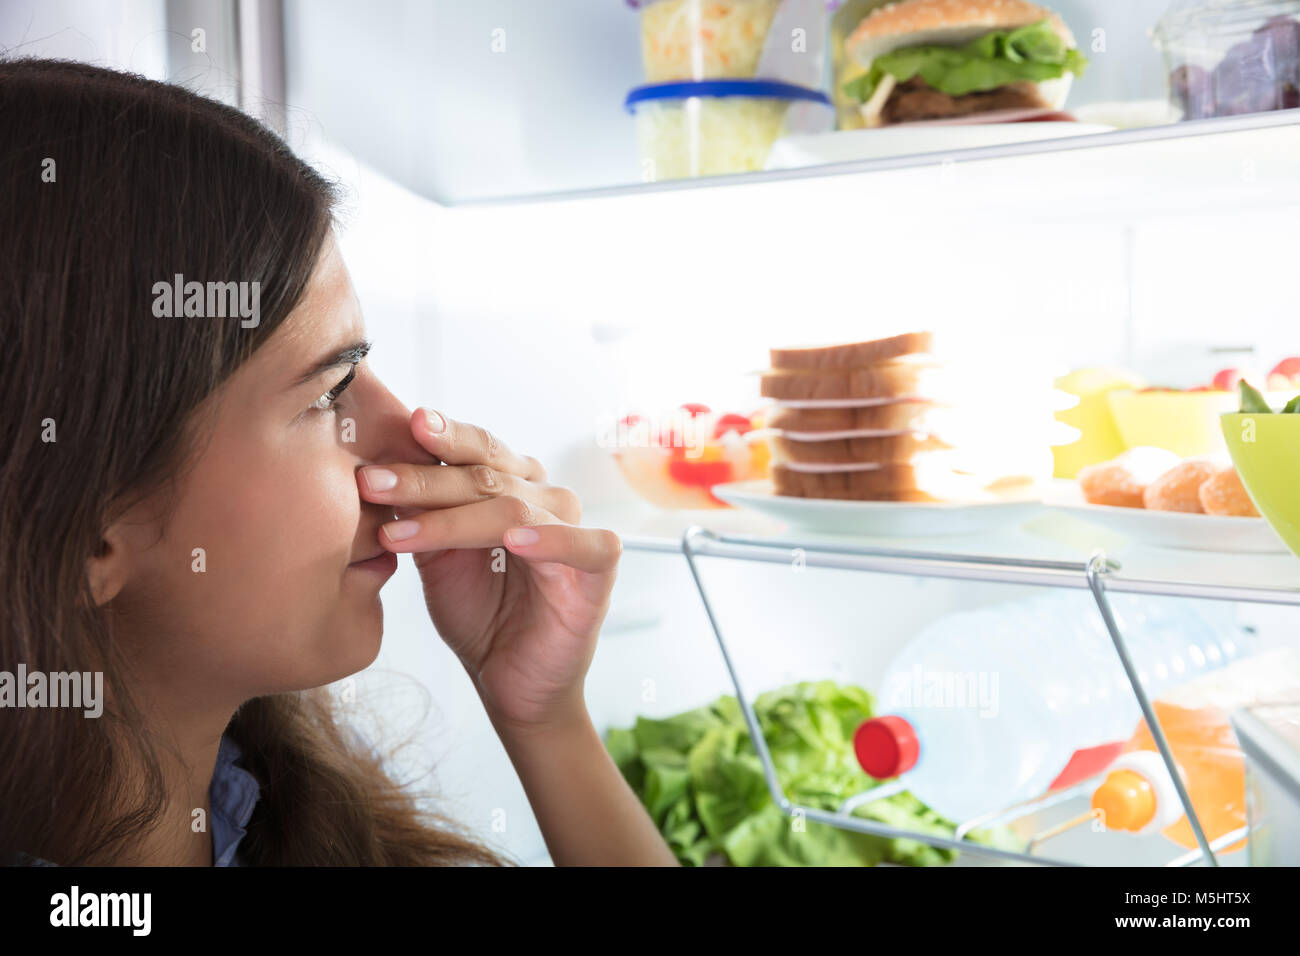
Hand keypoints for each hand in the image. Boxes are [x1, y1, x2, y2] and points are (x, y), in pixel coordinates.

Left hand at [357, 408, 621, 734]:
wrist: (509, 682)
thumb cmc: (479, 615)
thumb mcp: (438, 558)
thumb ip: (420, 513)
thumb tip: (375, 465)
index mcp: (512, 485)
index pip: (474, 450)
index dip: (435, 439)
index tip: (392, 433)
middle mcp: (545, 497)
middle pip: (485, 476)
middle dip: (423, 480)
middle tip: (371, 483)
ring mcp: (574, 529)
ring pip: (514, 508)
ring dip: (453, 517)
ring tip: (401, 532)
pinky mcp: (599, 567)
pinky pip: (581, 543)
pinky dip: (549, 538)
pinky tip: (512, 540)